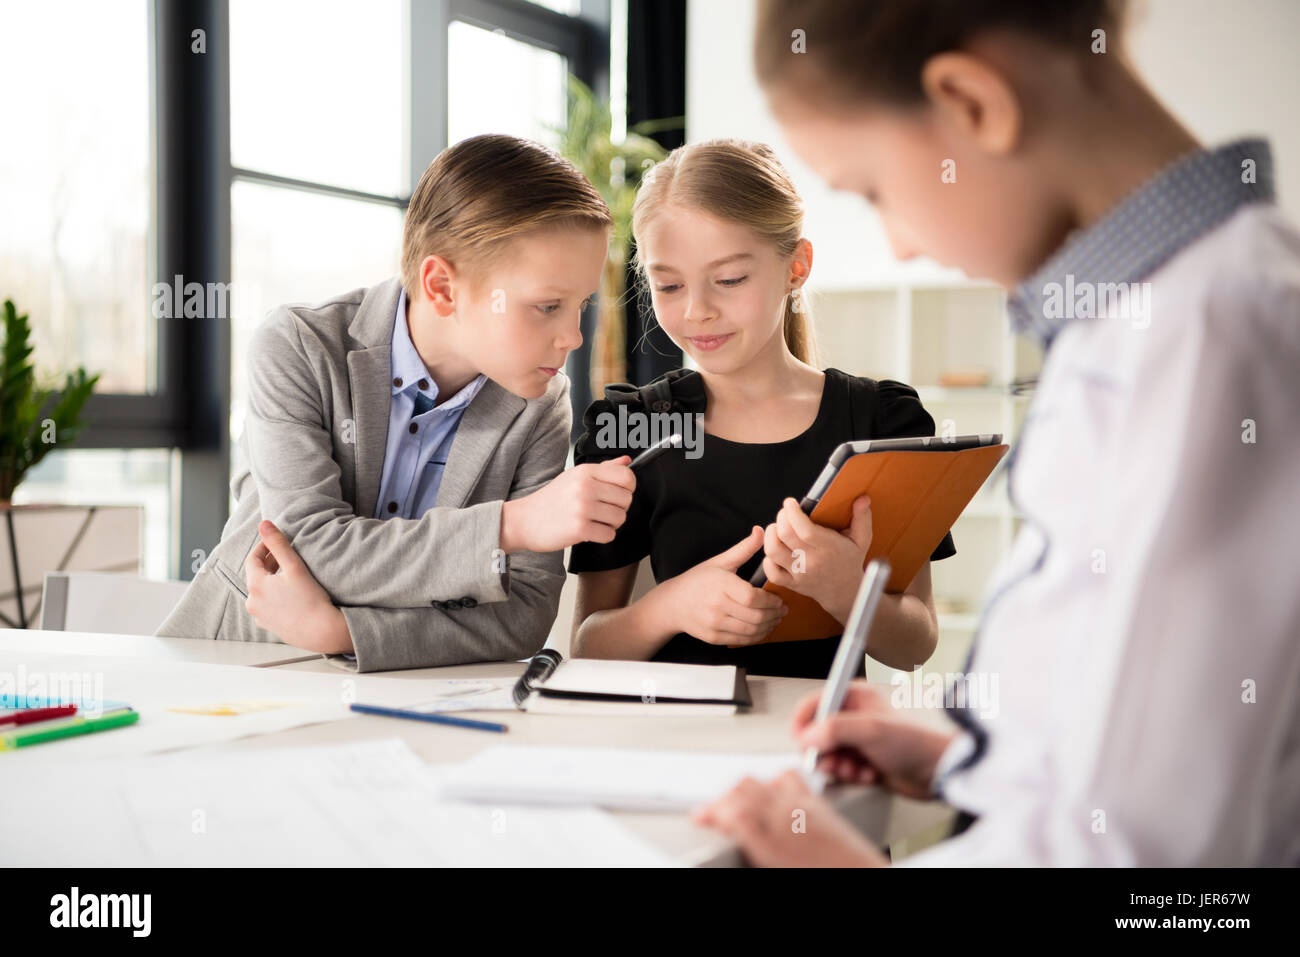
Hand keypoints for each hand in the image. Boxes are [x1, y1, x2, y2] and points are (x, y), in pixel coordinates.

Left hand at [243, 520, 352, 653]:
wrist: (321, 631)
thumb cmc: (309, 599)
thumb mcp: (294, 566)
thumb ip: (278, 543)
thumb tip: (264, 524)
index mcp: (255, 585)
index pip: (252, 559)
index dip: (263, 548)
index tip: (275, 543)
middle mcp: (253, 602)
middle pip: (256, 576)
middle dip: (268, 564)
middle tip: (284, 557)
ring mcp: (260, 616)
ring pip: (261, 592)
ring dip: (271, 581)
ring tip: (288, 576)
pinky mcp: (270, 626)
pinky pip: (268, 606)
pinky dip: (275, 597)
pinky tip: (291, 596)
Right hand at [500, 456, 635, 552]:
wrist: (524, 520)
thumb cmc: (551, 500)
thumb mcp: (575, 477)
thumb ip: (604, 468)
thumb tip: (627, 461)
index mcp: (585, 471)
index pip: (627, 476)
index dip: (628, 488)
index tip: (618, 494)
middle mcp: (585, 487)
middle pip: (626, 499)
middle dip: (618, 509)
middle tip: (602, 511)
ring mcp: (582, 508)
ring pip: (620, 518)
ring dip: (610, 524)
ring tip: (593, 521)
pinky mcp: (580, 528)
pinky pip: (609, 535)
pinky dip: (602, 536)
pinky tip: (588, 531)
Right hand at [657, 527, 787, 645]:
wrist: (673, 603)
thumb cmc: (697, 581)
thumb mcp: (720, 562)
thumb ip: (743, 549)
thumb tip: (761, 531)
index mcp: (721, 585)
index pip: (752, 597)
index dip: (771, 601)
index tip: (779, 598)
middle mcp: (717, 606)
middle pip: (755, 616)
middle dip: (775, 614)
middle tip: (783, 610)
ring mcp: (714, 624)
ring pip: (751, 631)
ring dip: (769, 626)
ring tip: (776, 619)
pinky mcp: (714, 637)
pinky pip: (742, 641)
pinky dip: (757, 637)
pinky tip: (763, 629)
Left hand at [693, 769, 888, 866]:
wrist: (861, 874)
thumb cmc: (849, 863)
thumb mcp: (831, 833)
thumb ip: (811, 817)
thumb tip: (797, 818)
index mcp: (812, 804)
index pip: (781, 778)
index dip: (758, 785)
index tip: (745, 796)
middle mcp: (794, 808)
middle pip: (753, 782)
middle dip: (733, 792)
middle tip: (721, 808)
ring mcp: (780, 822)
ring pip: (740, 794)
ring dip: (721, 802)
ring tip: (709, 814)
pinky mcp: (767, 843)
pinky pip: (737, 817)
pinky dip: (718, 815)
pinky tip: (707, 819)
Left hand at [762, 495, 871, 623]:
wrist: (845, 593)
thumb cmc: (850, 562)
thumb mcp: (862, 539)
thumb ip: (862, 517)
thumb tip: (862, 499)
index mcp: (830, 548)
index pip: (805, 530)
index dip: (793, 513)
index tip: (790, 503)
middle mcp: (812, 562)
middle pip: (785, 536)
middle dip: (780, 518)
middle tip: (785, 512)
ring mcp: (799, 574)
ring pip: (773, 551)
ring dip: (770, 535)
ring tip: (777, 528)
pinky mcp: (791, 583)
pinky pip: (771, 571)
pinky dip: (768, 558)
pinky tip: (776, 548)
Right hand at [790, 680, 953, 800]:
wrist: (941, 771)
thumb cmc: (917, 742)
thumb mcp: (872, 730)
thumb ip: (834, 729)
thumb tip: (807, 737)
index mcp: (854, 696)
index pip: (814, 704)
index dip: (804, 724)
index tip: (803, 744)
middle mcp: (854, 716)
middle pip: (817, 733)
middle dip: (824, 753)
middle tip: (836, 762)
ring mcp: (859, 739)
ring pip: (828, 755)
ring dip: (840, 767)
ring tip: (857, 769)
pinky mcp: (864, 760)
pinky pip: (843, 770)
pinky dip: (852, 776)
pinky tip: (870, 775)